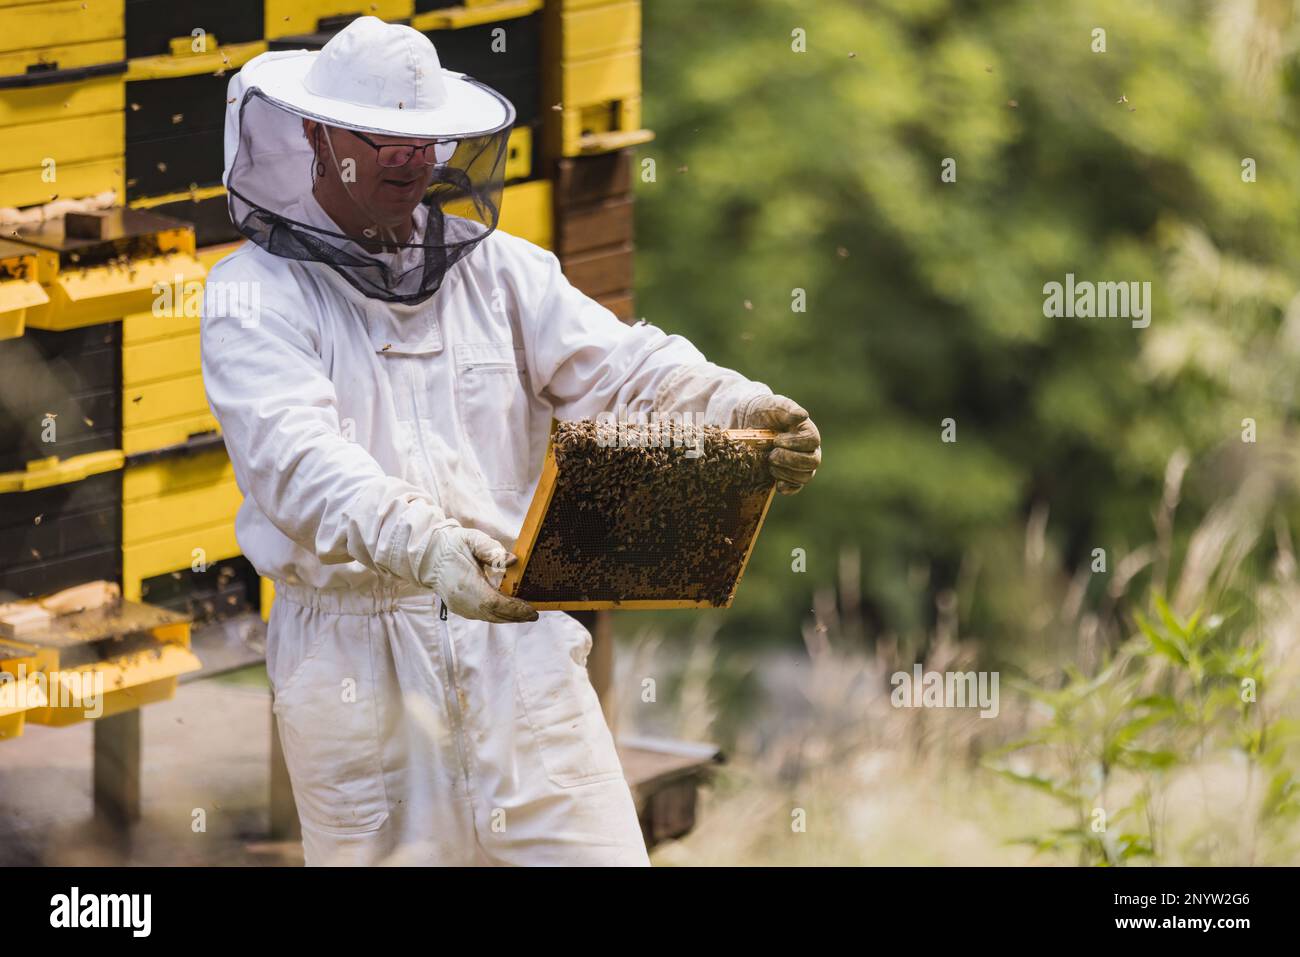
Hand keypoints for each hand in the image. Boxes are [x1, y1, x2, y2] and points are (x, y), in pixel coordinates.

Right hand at [423, 527, 538, 622]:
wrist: (428, 555)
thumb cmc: (452, 545)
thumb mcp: (472, 540)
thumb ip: (493, 550)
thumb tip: (513, 561)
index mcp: (466, 584)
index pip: (494, 603)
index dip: (514, 609)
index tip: (531, 610)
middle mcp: (462, 600)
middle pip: (494, 615)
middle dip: (515, 616)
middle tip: (533, 614)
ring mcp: (459, 606)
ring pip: (488, 617)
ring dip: (508, 617)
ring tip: (525, 614)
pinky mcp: (459, 607)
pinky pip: (481, 616)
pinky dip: (497, 615)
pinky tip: (508, 611)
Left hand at [741, 394, 820, 494]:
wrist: (751, 423)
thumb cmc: (767, 412)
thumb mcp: (776, 405)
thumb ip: (789, 409)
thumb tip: (803, 415)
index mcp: (808, 432)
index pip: (812, 441)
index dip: (796, 443)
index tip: (776, 440)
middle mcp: (809, 450)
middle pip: (813, 462)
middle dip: (791, 460)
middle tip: (772, 455)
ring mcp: (801, 465)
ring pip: (805, 477)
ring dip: (786, 472)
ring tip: (769, 463)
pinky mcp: (790, 477)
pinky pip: (795, 488)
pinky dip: (787, 488)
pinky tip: (776, 484)